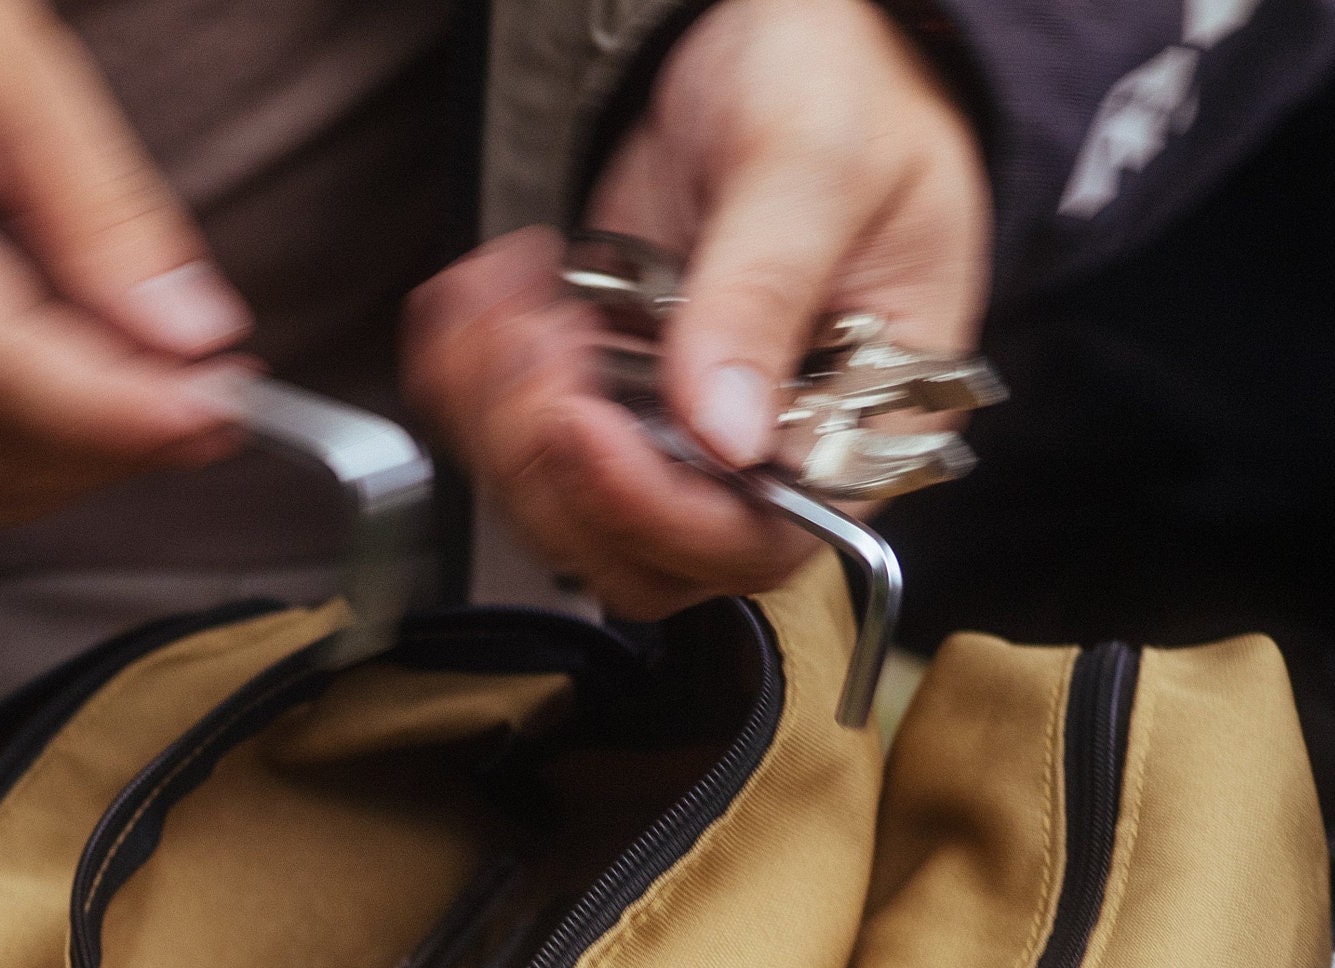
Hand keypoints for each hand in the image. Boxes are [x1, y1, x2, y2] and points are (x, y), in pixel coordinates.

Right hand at [0, 0, 249, 539]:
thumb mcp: (22, 77)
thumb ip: (108, 218)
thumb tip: (188, 339)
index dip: (105, 407)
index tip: (208, 405)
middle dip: (103, 443)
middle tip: (206, 401)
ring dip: (60, 475)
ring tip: (139, 408)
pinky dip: (2, 482)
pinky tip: (59, 425)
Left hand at [406, 0, 987, 617]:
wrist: (783, 38)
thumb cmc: (845, 90)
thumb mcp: (814, 167)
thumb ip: (763, 294)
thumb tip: (724, 434)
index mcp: (864, 429)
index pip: (760, 539)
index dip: (658, 510)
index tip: (583, 428)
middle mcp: (769, 455)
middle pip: (640, 548)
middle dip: (559, 462)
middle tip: (546, 339)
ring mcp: (676, 430)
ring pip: (558, 505)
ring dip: (502, 415)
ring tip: (520, 297)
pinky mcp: (602, 392)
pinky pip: (514, 440)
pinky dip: (469, 378)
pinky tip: (490, 294)